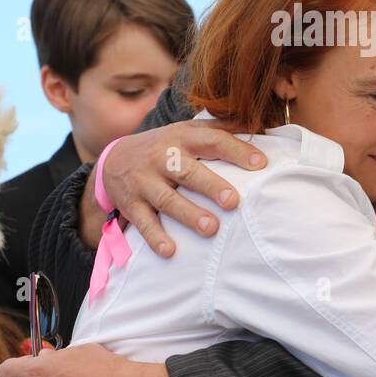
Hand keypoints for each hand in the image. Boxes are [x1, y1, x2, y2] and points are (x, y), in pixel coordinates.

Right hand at [80, 118, 267, 257]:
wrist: (115, 159)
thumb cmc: (166, 147)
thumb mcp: (187, 131)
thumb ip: (221, 129)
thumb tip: (260, 126)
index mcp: (182, 138)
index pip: (212, 141)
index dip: (236, 151)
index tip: (260, 164)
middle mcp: (162, 157)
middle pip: (188, 171)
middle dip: (211, 186)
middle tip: (233, 201)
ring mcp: (144, 181)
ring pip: (167, 198)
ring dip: (188, 214)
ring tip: (211, 228)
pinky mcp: (130, 203)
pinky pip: (143, 221)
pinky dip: (154, 237)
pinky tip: (170, 250)